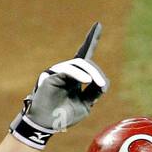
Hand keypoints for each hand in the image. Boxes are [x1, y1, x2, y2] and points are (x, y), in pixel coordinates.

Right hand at [16, 23, 108, 141]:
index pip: (85, 56)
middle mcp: (67, 71)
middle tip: (102, 85)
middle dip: (96, 71)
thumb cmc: (63, 116)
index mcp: (75, 77)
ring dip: (91, 74)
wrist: (47, 125)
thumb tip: (103, 83)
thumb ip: (93, 93)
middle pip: (84, 60)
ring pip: (79, 64)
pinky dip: (79, 74)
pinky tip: (86, 81)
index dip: (92, 40)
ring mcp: (59, 72)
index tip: (98, 25)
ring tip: (97, 84)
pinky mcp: (52, 75)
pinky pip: (68, 70)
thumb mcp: (84, 105)